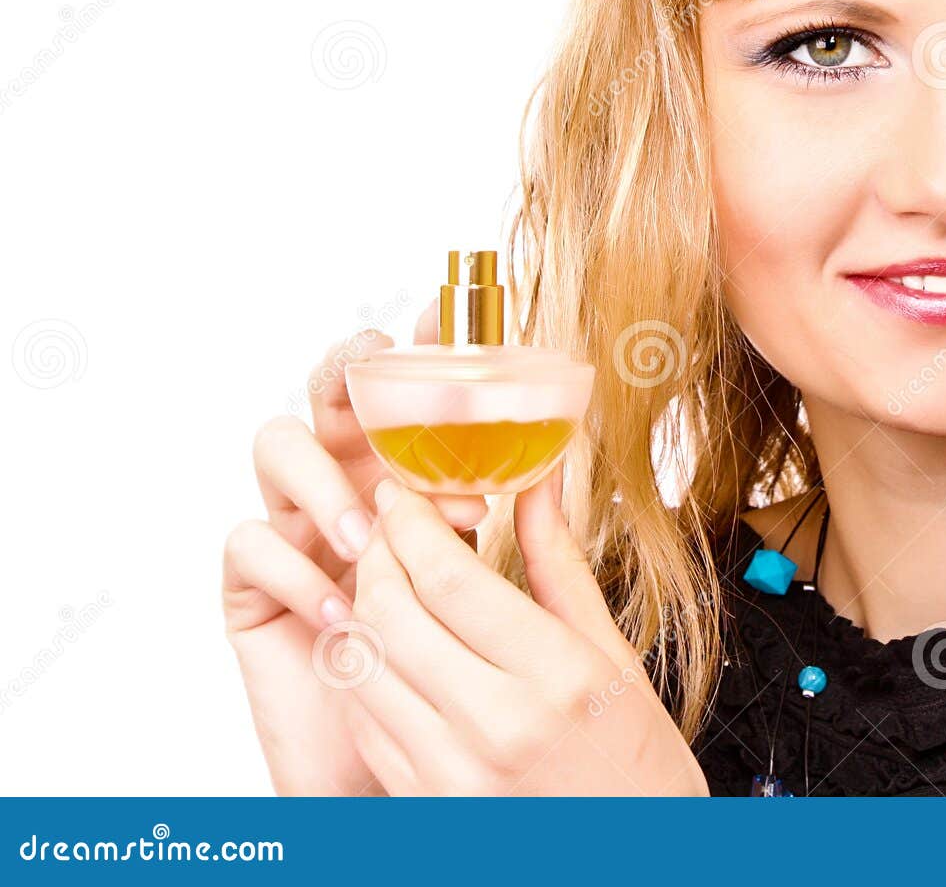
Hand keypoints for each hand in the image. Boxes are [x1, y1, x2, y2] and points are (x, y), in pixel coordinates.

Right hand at [222, 299, 487, 794]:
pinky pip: (249, 544)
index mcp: (417, 474)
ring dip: (324, 479)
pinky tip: (340, 610)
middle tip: (378, 396)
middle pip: (331, 391)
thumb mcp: (514, 605)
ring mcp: (299, 530)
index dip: (422, 340)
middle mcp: (353, 484)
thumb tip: (558, 456)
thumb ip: (532, 534)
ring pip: (278, 445)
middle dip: (351, 377)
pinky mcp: (256, 589)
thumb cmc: (468, 683)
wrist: (419, 776)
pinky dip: (294, 565)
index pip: (411, 388)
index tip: (448, 307)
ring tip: (369, 538)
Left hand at [338, 468, 708, 795]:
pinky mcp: (422, 807)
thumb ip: (558, 561)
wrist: (637, 866)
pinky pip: (364, 723)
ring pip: (363, 665)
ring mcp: (450, 775)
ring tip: (383, 577)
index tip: (402, 492)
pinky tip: (386, 645)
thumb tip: (536, 475)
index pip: (448, 578)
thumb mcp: (614, 653)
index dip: (410, 523)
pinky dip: (363, 672)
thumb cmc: (637, 762)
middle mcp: (496, 726)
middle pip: (392, 614)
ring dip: (360, 608)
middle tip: (385, 524)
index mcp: (557, 677)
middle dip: (376, 554)